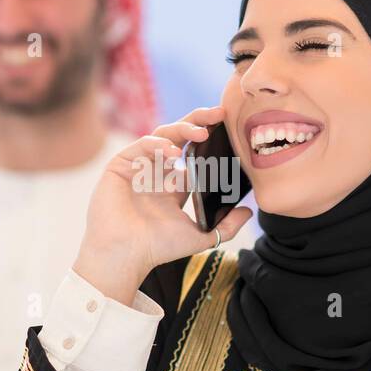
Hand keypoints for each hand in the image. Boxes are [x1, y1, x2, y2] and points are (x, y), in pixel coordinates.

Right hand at [74, 105, 252, 304]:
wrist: (125, 255)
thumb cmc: (157, 248)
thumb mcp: (199, 236)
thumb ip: (226, 227)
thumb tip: (249, 211)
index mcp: (173, 183)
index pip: (194, 151)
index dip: (211, 137)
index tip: (230, 128)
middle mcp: (156, 170)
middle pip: (180, 135)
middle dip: (199, 120)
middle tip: (220, 114)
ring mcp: (138, 165)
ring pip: (162, 133)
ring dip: (183, 128)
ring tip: (202, 132)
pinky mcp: (121, 164)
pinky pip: (142, 144)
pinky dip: (160, 143)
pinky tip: (175, 153)